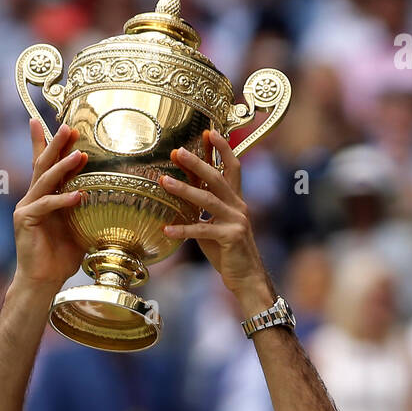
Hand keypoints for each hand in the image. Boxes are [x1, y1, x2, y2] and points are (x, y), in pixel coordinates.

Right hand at [12, 120, 87, 292]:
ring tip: (79, 154)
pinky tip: (79, 195)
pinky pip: (46, 205)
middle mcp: (32, 198)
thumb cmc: (61, 257)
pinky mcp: (25, 221)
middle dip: (55, 144)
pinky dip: (63, 200)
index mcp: (44, 197)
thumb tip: (110, 198)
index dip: (47, 142)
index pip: (45, 164)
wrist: (43, 281)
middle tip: (68, 126)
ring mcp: (27, 208)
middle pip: (43, 164)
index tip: (56, 122)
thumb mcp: (78, 227)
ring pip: (45, 180)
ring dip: (62, 165)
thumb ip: (85, 210)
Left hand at [159, 130, 270, 306]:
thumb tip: (183, 192)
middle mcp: (238, 206)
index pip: (232, 167)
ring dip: (184, 189)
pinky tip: (167, 229)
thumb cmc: (229, 253)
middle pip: (217, 177)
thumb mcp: (215, 226)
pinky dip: (183, 230)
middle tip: (179, 150)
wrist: (247, 279)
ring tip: (164, 181)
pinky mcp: (231, 238)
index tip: (209, 131)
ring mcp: (236, 221)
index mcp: (236, 201)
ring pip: (207, 200)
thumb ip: (203, 210)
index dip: (222, 148)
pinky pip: (202, 231)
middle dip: (198, 162)